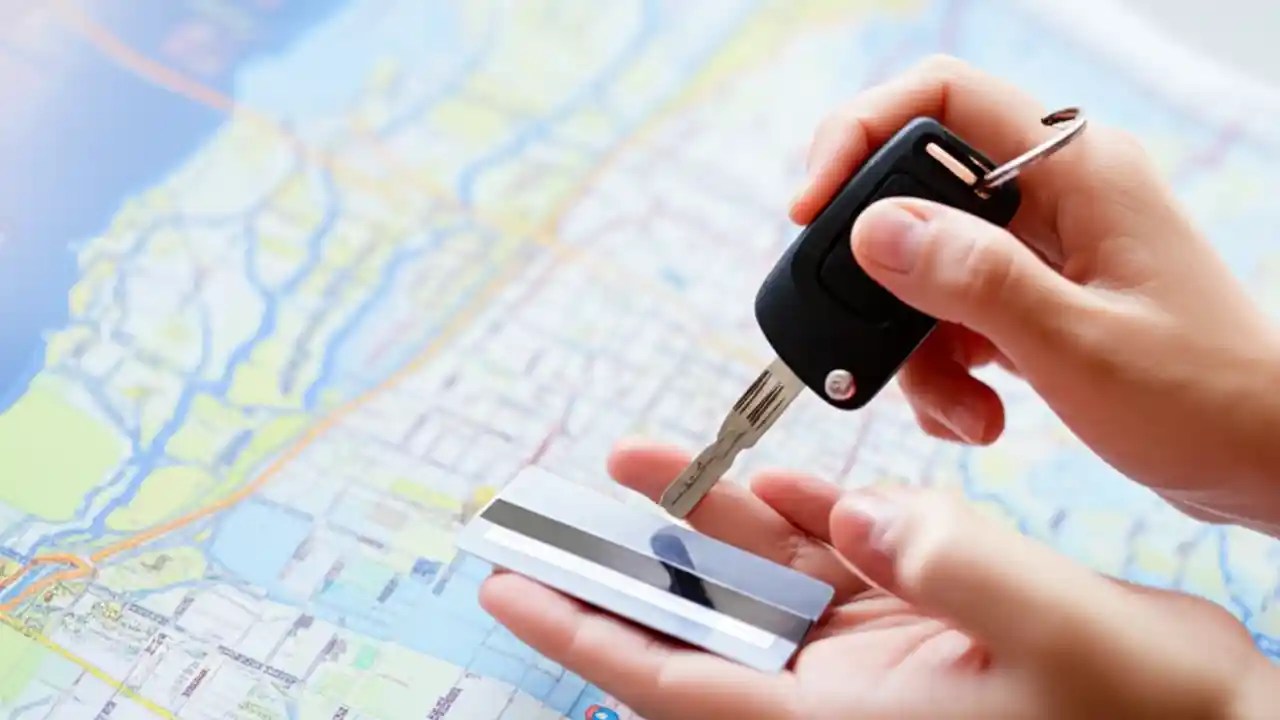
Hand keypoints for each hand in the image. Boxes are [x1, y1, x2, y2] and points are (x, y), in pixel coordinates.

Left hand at [480, 442, 1277, 719]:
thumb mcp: (1070, 641)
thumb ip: (958, 566)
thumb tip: (858, 516)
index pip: (680, 683)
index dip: (586, 635)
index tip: (507, 592)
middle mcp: (848, 697)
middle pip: (699, 628)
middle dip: (619, 570)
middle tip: (540, 518)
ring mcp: (883, 657)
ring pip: (760, 586)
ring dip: (701, 525)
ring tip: (636, 462)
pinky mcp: (923, 621)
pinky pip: (836, 566)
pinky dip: (800, 522)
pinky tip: (771, 484)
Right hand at [792, 55, 1279, 533]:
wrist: (1266, 462)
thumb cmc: (1206, 399)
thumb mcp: (1076, 343)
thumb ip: (972, 280)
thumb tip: (871, 228)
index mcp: (1076, 170)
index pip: (940, 98)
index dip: (859, 135)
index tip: (810, 209)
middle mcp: (1054, 195)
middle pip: (916, 193)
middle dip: (883, 275)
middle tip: (873, 337)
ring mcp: (1042, 249)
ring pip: (925, 266)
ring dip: (917, 346)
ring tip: (960, 410)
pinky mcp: (1034, 299)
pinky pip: (950, 313)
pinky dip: (944, 369)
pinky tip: (976, 413)